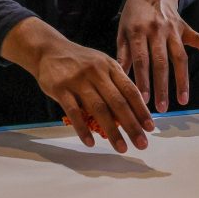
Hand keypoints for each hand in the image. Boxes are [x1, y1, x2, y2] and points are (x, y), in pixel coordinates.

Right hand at [2, 18, 152, 152]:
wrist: (48, 49)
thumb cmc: (80, 61)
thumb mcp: (102, 64)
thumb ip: (116, 84)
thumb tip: (132, 111)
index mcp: (110, 67)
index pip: (130, 91)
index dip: (141, 110)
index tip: (150, 128)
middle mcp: (97, 72)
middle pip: (118, 102)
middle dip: (132, 125)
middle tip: (142, 144)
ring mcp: (78, 80)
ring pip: (99, 109)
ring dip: (112, 131)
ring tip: (122, 148)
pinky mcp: (60, 89)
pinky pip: (74, 112)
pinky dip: (83, 129)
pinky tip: (91, 143)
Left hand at [117, 0, 198, 112]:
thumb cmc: (133, 16)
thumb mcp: (122, 31)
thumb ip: (122, 54)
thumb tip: (120, 79)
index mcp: (138, 32)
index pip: (142, 60)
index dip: (143, 81)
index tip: (143, 100)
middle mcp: (157, 30)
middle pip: (161, 62)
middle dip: (162, 87)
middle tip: (162, 107)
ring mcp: (173, 29)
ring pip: (179, 57)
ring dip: (182, 80)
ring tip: (183, 99)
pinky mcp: (185, 27)